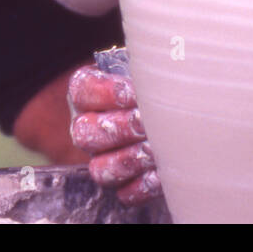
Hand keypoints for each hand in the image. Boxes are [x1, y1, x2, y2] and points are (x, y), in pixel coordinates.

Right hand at [67, 65, 161, 203]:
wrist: (165, 108)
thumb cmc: (156, 82)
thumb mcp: (148, 65)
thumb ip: (150, 62)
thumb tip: (170, 58)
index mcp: (89, 93)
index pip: (82, 90)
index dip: (106, 93)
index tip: (132, 93)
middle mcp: (89, 127)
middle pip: (87, 133)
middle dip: (118, 128)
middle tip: (143, 122)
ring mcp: (102, 158)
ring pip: (100, 168)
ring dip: (127, 160)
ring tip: (152, 151)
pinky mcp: (122, 183)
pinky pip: (123, 193)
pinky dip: (140, 186)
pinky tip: (159, 175)